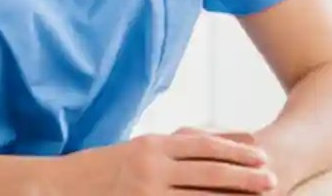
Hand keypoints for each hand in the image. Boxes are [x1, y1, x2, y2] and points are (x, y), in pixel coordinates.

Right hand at [48, 128, 278, 194]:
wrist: (58, 186)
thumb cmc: (100, 168)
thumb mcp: (135, 149)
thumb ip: (168, 147)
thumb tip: (201, 141)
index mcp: (152, 146)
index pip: (203, 145)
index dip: (235, 150)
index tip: (261, 155)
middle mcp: (152, 166)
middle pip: (208, 170)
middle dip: (243, 175)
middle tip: (273, 179)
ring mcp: (147, 192)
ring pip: (200, 195)